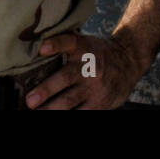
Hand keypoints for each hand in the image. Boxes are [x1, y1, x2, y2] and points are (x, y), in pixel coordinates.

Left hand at [25, 34, 149, 109]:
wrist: (129, 61)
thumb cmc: (98, 53)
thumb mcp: (85, 43)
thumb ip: (65, 46)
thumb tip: (34, 50)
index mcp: (84, 48)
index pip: (69, 42)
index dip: (56, 44)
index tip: (42, 48)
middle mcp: (89, 66)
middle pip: (66, 76)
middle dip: (47, 89)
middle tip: (30, 100)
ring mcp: (95, 86)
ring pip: (70, 100)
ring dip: (52, 108)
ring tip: (37, 112)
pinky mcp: (100, 103)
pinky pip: (81, 113)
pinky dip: (69, 115)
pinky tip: (56, 116)